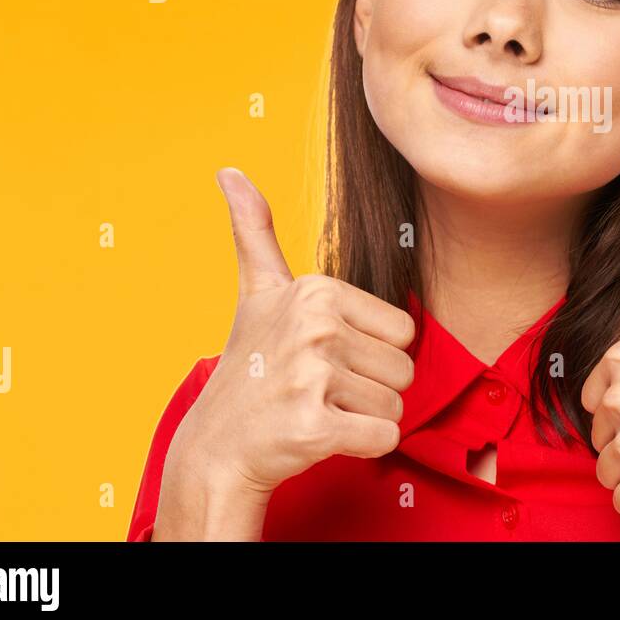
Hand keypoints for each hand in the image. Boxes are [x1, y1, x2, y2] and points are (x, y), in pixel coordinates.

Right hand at [170, 167, 416, 498]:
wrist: (216, 449)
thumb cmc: (250, 367)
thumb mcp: (256, 293)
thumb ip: (255, 232)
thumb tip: (230, 171)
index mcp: (315, 290)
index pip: (403, 330)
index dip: (372, 352)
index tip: (324, 357)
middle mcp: (314, 326)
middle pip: (404, 369)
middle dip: (370, 389)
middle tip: (319, 391)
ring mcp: (312, 377)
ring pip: (396, 405)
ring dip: (364, 419)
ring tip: (316, 411)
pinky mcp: (314, 426)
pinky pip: (384, 437)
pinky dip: (362, 446)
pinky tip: (320, 437)